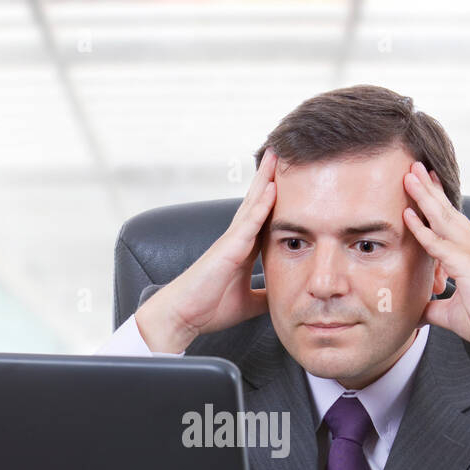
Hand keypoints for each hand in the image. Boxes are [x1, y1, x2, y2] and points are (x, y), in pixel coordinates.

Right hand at [136, 150, 278, 352]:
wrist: (183, 316)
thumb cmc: (209, 308)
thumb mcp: (248, 302)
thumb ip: (265, 295)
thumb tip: (284, 297)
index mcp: (242, 250)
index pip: (261, 217)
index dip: (273, 197)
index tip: (287, 178)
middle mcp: (236, 240)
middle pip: (256, 201)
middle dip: (268, 177)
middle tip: (280, 152)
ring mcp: (231, 241)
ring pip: (253, 204)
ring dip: (266, 180)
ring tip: (277, 156)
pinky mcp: (227, 249)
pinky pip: (248, 223)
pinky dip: (262, 205)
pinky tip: (273, 188)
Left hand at [401, 160, 469, 405]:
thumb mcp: (450, 313)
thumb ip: (434, 305)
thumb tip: (417, 308)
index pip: (450, 221)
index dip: (435, 201)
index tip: (423, 183)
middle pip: (447, 211)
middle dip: (429, 188)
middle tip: (413, 167)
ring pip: (443, 218)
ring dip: (425, 196)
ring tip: (409, 175)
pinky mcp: (469, 265)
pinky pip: (439, 243)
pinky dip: (423, 229)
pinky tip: (408, 214)